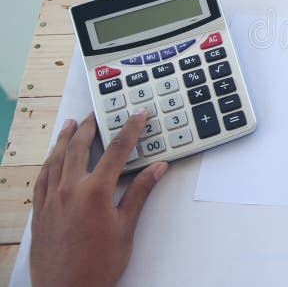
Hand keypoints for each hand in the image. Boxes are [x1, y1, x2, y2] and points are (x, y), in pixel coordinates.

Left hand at [31, 109, 167, 286]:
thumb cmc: (98, 264)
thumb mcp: (126, 227)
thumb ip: (140, 193)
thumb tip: (157, 168)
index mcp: (95, 192)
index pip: (116, 150)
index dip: (130, 128)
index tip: (137, 114)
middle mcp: (69, 190)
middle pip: (79, 147)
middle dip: (90, 127)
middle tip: (97, 113)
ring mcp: (51, 200)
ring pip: (56, 159)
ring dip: (64, 138)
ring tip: (71, 125)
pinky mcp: (39, 211)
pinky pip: (42, 178)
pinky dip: (49, 162)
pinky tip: (52, 158)